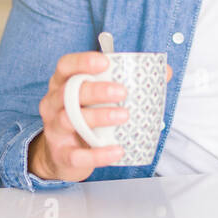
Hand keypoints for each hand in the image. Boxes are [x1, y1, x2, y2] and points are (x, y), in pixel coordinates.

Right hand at [28, 52, 172, 182]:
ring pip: (69, 119)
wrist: (63, 156)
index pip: (66, 66)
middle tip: (122, 92)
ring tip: (123, 116)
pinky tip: (117, 150)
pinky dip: (98, 154)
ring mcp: (54, 129)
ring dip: (98, 116)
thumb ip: (129, 83)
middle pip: (69, 92)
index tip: (105, 62)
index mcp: (64, 84)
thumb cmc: (86, 118)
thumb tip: (164, 72)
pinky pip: (77, 155)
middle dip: (96, 90)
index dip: (82, 61)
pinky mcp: (61, 154)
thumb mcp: (100, 99)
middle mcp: (54, 103)